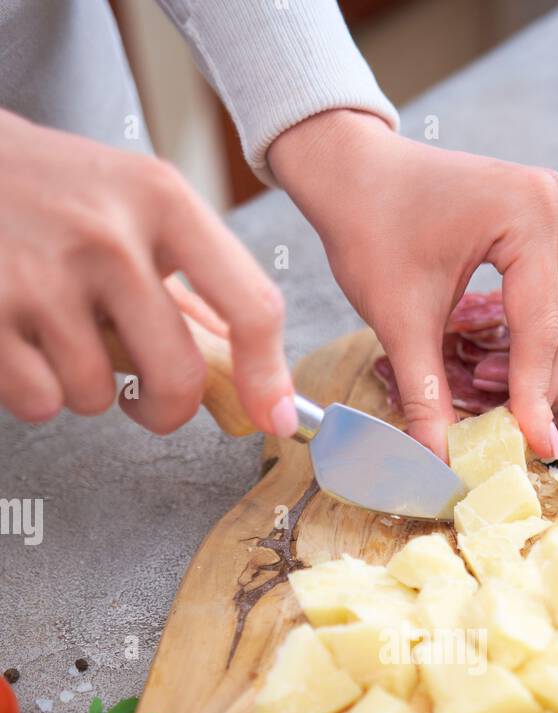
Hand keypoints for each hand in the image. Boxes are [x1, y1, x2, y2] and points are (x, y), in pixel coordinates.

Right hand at [0, 110, 295, 435]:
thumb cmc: (54, 189)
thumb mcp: (134, 203)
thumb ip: (193, 282)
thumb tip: (253, 374)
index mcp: (162, 200)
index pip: (249, 306)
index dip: (267, 377)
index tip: (272, 418)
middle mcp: (109, 235)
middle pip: (177, 376)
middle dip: (163, 409)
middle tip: (142, 399)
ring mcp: (45, 272)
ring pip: (96, 396)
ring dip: (80, 386)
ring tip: (54, 331)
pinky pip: (39, 400)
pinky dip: (31, 389)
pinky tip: (18, 338)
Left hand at [269, 110, 557, 458]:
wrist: (351, 172)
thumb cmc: (368, 228)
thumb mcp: (398, 319)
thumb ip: (426, 393)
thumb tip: (438, 461)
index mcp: (525, 214)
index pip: (542, 326)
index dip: (536, 395)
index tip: (536, 448)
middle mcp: (552, 203)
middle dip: (544, 381)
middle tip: (516, 433)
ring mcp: (555, 206)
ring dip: (553, 358)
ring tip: (514, 398)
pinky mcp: (546, 218)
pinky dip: (552, 328)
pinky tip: (520, 357)